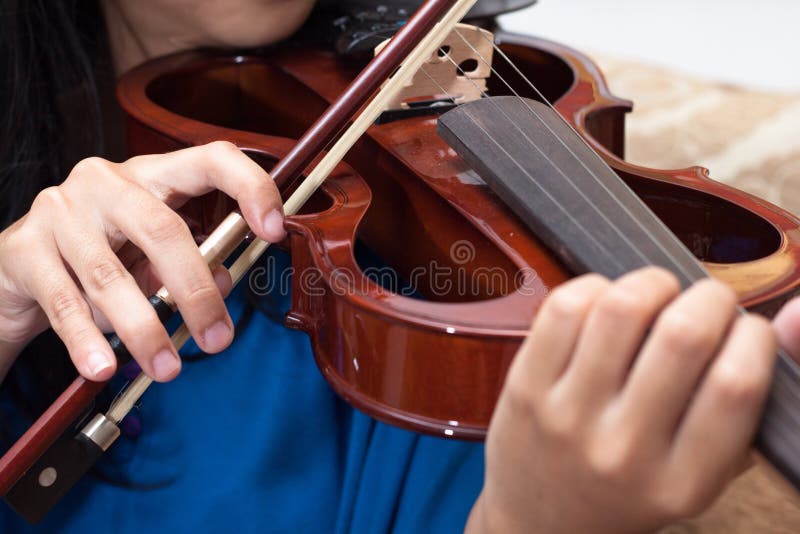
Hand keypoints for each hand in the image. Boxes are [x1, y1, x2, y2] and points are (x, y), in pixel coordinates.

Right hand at [0, 142, 284, 382]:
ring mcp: (60, 210)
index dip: (249, 187)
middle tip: (218, 339)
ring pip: (111, 275)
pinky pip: (65, 301)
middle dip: (196, 292)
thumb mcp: (152, 256)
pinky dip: (88, 339)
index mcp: (151, 175)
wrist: (16, 265)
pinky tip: (104, 366)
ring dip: (145, 329)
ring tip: (167, 367)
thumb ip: (191, 264)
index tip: (275, 230)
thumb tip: (223, 283)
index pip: (210, 159)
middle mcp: (105, 182)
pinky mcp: (23, 248)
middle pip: (163, 229)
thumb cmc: (101, 254)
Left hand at [469, 267, 775, 533]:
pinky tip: (605, 301)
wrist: (539, 523)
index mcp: (681, 480)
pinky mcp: (525, 386)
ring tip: (657, 293)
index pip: (736, 385)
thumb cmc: (625, 493)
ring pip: (621, 309)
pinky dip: (595, 287)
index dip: (752, 336)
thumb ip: (732, 424)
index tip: (747, 328)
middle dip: (710, 297)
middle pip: (682, 335)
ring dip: (651, 283)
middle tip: (707, 299)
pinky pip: (565, 308)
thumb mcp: (693, 482)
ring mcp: (567, 414)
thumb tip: (760, 335)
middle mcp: (623, 448)